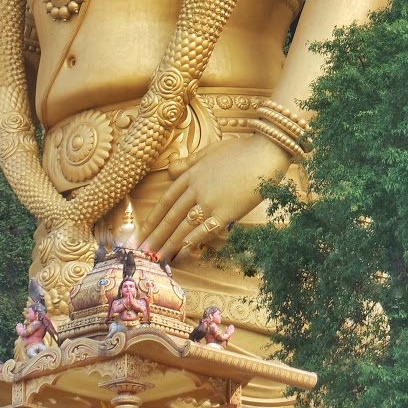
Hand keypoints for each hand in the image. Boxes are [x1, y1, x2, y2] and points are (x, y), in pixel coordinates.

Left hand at [140, 134, 290, 258]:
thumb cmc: (241, 150)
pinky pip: (206, 229)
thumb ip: (188, 162)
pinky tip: (183, 251)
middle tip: (142, 252)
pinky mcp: (227, 212)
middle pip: (171, 217)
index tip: (142, 233)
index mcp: (191, 175)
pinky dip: (194, 240)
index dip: (152, 219)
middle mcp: (196, 190)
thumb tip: (169, 169)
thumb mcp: (210, 151)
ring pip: (184, 226)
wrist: (265, 153)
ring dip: (169, 243)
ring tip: (157, 257)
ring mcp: (211, 201)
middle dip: (155, 236)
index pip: (166, 201)